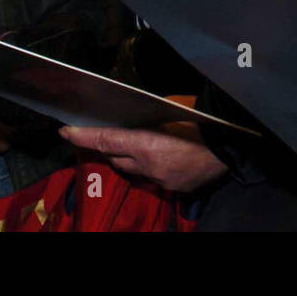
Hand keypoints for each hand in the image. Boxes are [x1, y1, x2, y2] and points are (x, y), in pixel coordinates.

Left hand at [59, 122, 228, 193]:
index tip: (65, 131)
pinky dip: (152, 167)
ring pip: (133, 170)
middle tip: (105, 135)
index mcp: (146, 144)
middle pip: (115, 158)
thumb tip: (138, 113)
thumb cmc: (202, 119)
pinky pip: (153, 178)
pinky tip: (165, 157)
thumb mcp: (172, 108)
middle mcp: (148, 166)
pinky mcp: (173, 188)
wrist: (231, 144)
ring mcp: (160, 180)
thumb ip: (150, 114)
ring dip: (130, 159)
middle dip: (108, 147)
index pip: (105, 140)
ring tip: (138, 145)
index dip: (82, 136)